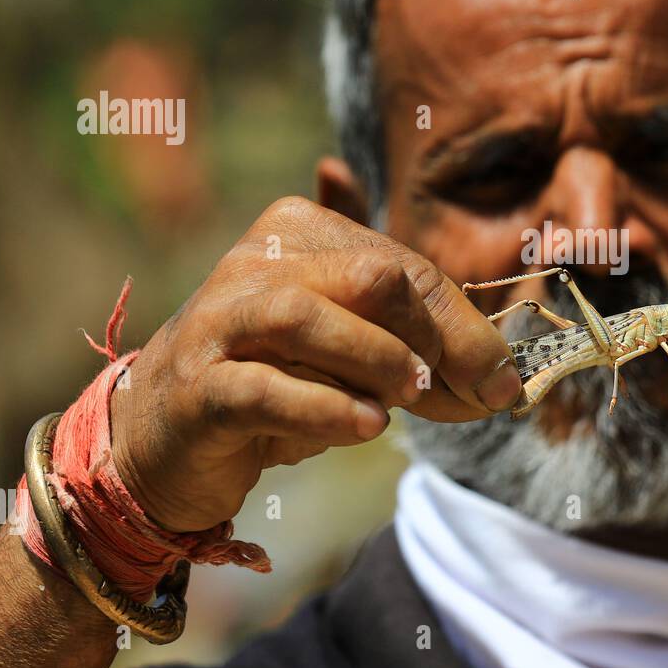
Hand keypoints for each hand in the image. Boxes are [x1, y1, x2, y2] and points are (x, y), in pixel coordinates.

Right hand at [108, 196, 520, 532]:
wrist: (163, 436)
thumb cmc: (274, 382)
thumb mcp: (349, 345)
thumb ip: (418, 341)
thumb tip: (505, 374)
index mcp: (298, 231)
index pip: (403, 267)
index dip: (463, 326)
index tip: (499, 382)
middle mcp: (255, 263)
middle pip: (371, 278)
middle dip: (437, 337)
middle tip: (471, 392)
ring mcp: (218, 322)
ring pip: (308, 320)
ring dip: (378, 362)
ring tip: (413, 398)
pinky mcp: (196, 387)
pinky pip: (264, 390)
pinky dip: (325, 408)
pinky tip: (366, 426)